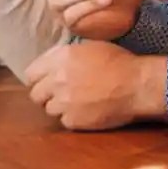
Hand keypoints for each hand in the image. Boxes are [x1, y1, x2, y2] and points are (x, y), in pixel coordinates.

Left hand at [24, 42, 164, 129]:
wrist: (137, 85)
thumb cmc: (119, 62)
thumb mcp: (89, 47)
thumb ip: (65, 55)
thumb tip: (51, 62)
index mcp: (60, 58)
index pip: (30, 74)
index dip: (38, 79)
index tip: (44, 82)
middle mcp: (57, 79)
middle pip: (35, 95)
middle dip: (45, 95)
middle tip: (58, 95)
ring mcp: (64, 101)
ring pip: (48, 109)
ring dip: (59, 107)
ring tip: (75, 103)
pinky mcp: (74, 120)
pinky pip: (64, 121)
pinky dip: (72, 119)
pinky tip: (85, 112)